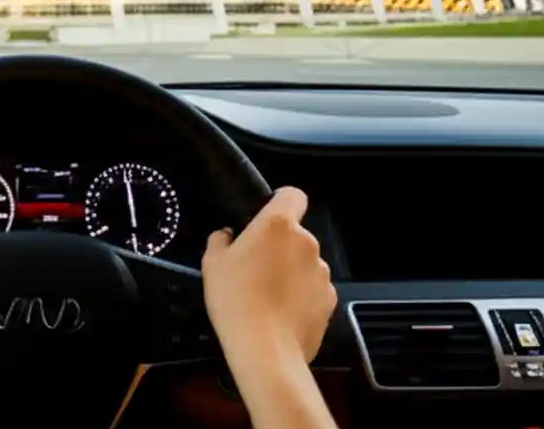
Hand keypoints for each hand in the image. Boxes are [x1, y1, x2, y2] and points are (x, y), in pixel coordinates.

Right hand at [202, 186, 335, 362]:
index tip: (266, 219)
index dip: (281, 202)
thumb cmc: (234, 298)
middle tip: (257, 270)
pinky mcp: (331, 299)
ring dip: (292, 272)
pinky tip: (284, 314)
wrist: (265, 348)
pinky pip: (314, 289)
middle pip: (296, 235)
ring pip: (305, 263)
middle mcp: (306, 242)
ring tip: (270, 297)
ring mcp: (322, 272)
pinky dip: (303, 296)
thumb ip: (220, 240)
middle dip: (281, 247)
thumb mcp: (212, 264)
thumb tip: (228, 235)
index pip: (293, 195)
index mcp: (278, 225)